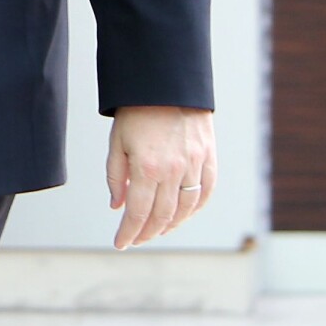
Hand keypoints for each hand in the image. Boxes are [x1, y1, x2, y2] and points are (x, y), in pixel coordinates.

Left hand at [106, 105, 215, 248]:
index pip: (138, 212)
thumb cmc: (136, 110)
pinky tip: (182, 215)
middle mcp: (173, 170)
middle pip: (161, 216)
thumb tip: (117, 206)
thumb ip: (115, 176)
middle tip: (135, 239)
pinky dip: (194, 209)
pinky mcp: (209, 158)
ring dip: (170, 225)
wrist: (167, 82)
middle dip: (146, 233)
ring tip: (156, 231)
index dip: (129, 232)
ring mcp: (195, 165)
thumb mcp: (117, 141)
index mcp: (146, 167)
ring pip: (185, 209)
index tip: (120, 244)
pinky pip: (205, 193)